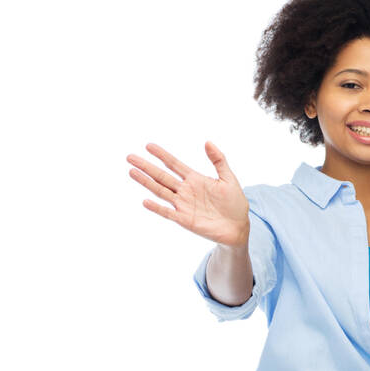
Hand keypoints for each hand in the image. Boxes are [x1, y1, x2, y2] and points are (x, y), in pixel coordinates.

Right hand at [126, 141, 250, 246]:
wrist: (239, 227)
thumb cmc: (235, 204)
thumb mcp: (229, 179)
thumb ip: (218, 161)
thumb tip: (207, 142)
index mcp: (195, 179)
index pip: (174, 164)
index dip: (162, 155)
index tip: (148, 146)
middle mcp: (186, 191)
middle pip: (162, 176)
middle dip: (146, 166)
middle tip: (130, 157)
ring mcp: (184, 205)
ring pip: (161, 191)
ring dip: (146, 182)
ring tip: (132, 172)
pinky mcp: (185, 220)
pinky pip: (168, 213)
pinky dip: (157, 208)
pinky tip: (145, 201)